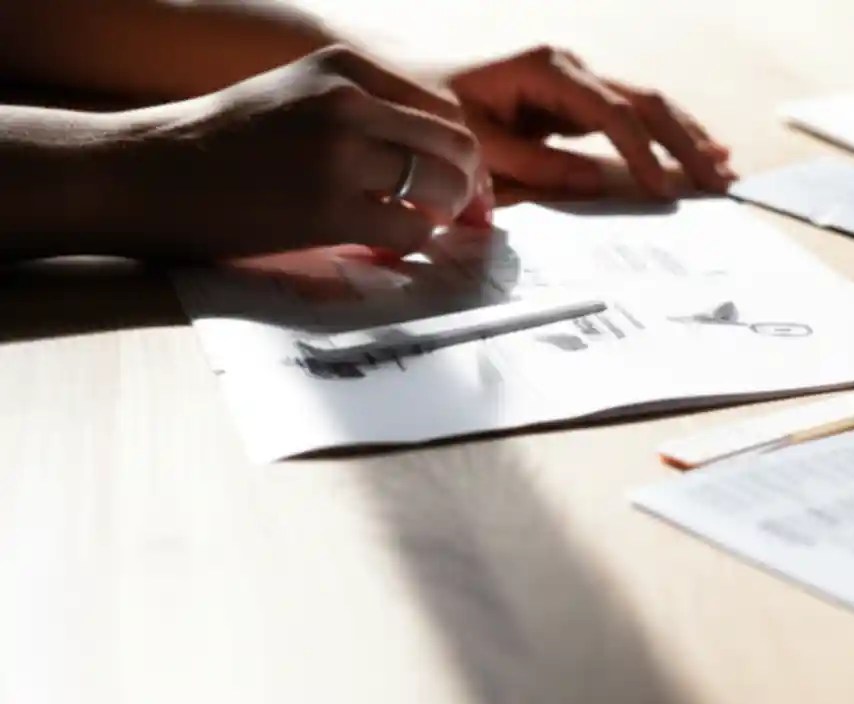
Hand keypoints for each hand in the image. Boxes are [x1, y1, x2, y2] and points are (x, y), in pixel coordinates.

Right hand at [117, 45, 488, 258]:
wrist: (147, 170)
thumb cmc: (222, 141)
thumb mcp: (298, 97)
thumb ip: (364, 114)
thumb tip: (435, 159)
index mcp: (346, 68)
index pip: (442, 109)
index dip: (461, 154)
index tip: (463, 185)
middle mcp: (350, 102)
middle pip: (456, 145)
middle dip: (468, 186)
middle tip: (459, 217)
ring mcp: (340, 153)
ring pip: (442, 186)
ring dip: (444, 215)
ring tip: (418, 228)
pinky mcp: (328, 208)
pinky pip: (411, 229)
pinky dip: (413, 243)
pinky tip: (388, 247)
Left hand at [443, 45, 735, 198]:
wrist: (413, 84)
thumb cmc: (437, 113)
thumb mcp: (477, 144)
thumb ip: (534, 163)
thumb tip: (596, 181)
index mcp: (546, 68)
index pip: (611, 112)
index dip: (642, 152)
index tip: (664, 190)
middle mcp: (571, 66)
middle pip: (645, 100)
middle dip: (685, 141)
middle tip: (721, 178)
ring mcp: (578, 79)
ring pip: (648, 104)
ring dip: (687, 135)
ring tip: (725, 167)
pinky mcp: (578, 99)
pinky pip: (633, 117)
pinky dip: (666, 136)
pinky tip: (697, 151)